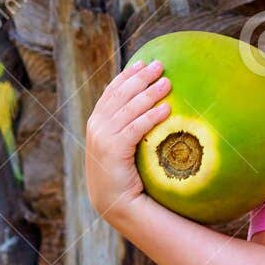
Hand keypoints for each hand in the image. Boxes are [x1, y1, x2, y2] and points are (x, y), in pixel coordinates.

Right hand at [84, 58, 171, 226]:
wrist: (115, 202)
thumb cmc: (124, 173)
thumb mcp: (122, 144)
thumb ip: (128, 125)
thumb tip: (151, 105)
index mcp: (96, 122)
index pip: (112, 91)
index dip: (127, 75)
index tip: (142, 62)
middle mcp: (96, 126)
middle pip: (121, 95)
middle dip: (141, 78)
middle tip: (160, 65)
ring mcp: (102, 138)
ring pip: (129, 109)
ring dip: (150, 93)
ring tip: (168, 83)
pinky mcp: (113, 150)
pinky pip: (136, 128)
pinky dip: (151, 117)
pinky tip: (166, 109)